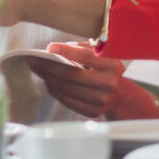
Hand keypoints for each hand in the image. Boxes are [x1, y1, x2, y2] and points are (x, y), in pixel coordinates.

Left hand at [27, 43, 158, 118]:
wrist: (123, 96)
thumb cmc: (108, 71)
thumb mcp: (104, 57)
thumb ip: (84, 50)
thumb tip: (57, 48)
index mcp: (112, 65)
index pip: (86, 56)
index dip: (66, 51)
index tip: (49, 47)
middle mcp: (107, 83)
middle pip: (72, 75)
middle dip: (50, 67)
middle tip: (35, 60)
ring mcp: (100, 99)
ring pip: (67, 89)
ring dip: (49, 79)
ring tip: (39, 71)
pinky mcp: (92, 111)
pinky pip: (68, 101)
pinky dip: (56, 91)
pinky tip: (49, 83)